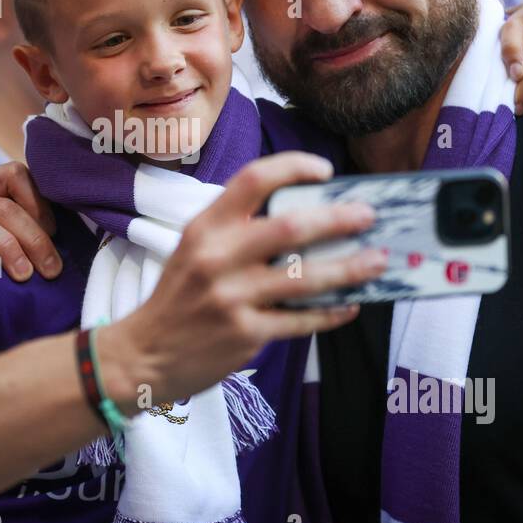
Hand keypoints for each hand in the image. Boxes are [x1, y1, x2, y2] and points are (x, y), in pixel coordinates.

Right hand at [97, 152, 384, 405]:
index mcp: (205, 227)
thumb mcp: (194, 249)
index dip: (293, 168)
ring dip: (349, 268)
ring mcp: (232, 297)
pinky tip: (349, 304)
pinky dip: (331, 312)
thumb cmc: (177, 298)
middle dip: (338, 219)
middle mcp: (218, 257)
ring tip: (378, 261)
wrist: (144, 354)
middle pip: (290, 227)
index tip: (324, 171)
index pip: (253, 180)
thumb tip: (305, 218)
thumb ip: (237, 231)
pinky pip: (301, 319)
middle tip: (367, 216)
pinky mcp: (246, 334)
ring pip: (306, 277)